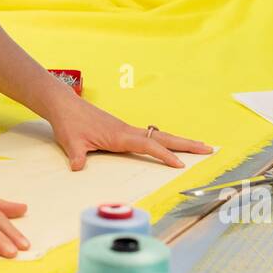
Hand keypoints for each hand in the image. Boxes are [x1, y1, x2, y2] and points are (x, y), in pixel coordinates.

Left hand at [49, 96, 213, 170]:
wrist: (64, 104)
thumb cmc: (69, 122)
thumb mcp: (71, 142)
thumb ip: (77, 156)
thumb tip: (77, 167)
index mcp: (119, 135)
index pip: (148, 145)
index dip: (164, 155)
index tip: (180, 165)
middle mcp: (127, 130)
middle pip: (162, 137)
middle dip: (186, 144)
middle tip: (208, 149)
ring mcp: (127, 129)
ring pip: (159, 135)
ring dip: (179, 141)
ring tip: (199, 146)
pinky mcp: (122, 130)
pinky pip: (150, 136)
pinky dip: (165, 140)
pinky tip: (171, 145)